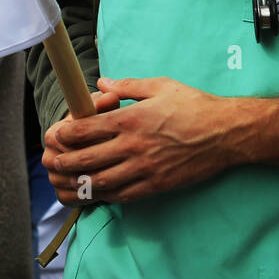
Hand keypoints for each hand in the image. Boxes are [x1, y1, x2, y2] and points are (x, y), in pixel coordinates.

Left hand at [43, 77, 240, 205]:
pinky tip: (95, 192)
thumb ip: (129, 85)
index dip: (63, 134)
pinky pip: (122, 195)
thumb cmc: (195, 105)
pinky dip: (103, 195)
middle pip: (84, 159)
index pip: (84, 129)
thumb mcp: (161, 86)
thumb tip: (103, 83)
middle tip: (52, 163)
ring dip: (77, 183)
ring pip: (99, 182)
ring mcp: (144, 168)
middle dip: (62, 162)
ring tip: (65, 181)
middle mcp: (133, 145)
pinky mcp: (155, 185)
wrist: (226, 133)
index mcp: (131, 118)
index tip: (55, 135)